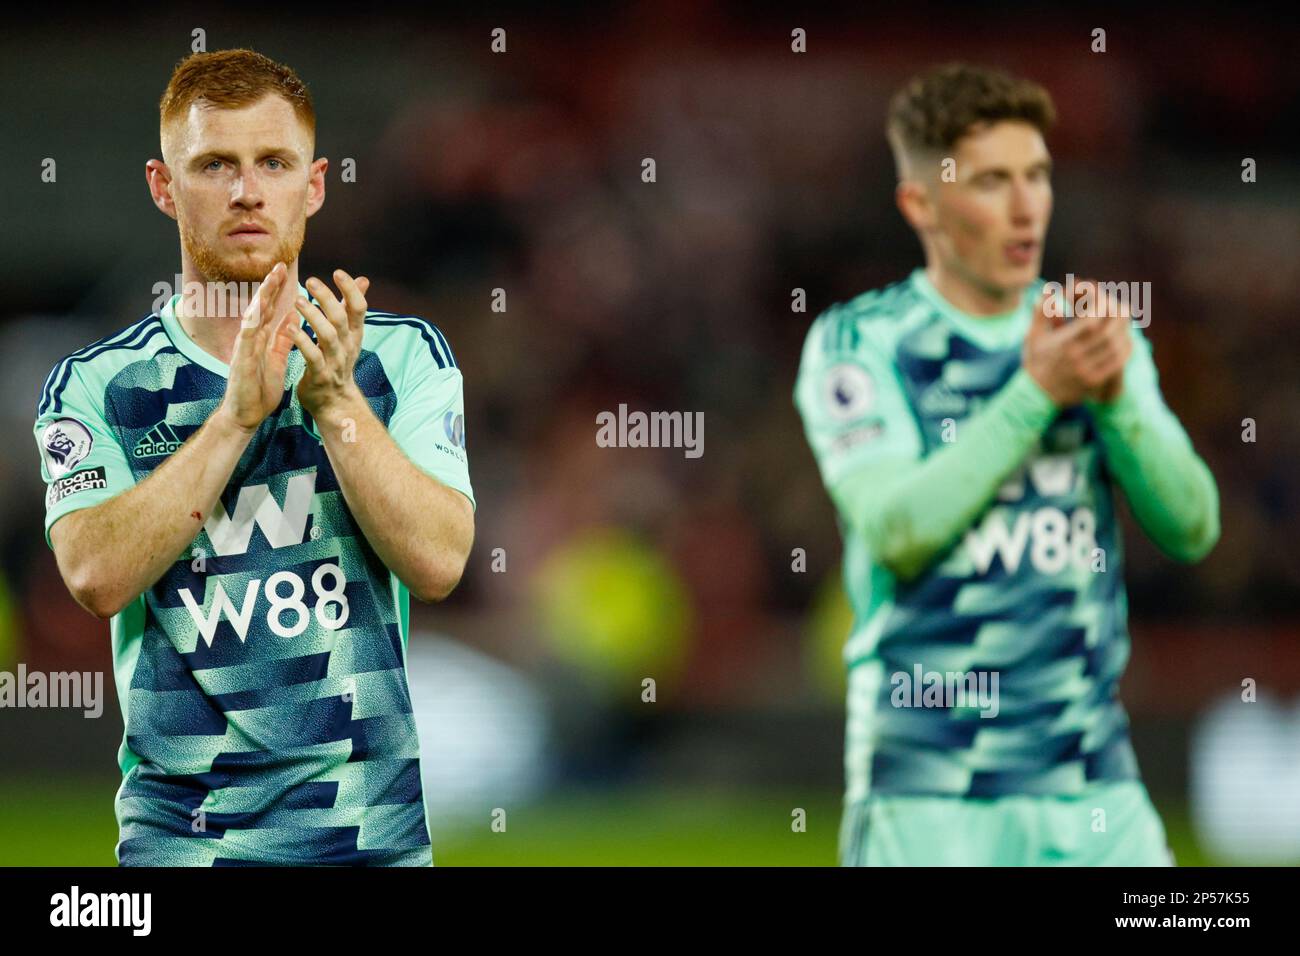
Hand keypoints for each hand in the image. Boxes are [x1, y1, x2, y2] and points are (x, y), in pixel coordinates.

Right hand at [217, 261, 297, 432]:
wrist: (245, 415)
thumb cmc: (259, 390)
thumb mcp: (276, 360)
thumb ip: (282, 340)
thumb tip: (292, 319)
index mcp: (261, 339)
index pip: (271, 309)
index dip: (279, 290)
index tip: (288, 271)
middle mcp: (251, 338)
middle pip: (262, 307)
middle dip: (271, 285)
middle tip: (281, 264)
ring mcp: (244, 347)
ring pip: (253, 315)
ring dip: (262, 296)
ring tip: (272, 278)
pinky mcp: (240, 359)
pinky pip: (247, 337)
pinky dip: (253, 322)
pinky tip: (259, 309)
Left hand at [286, 270, 370, 416]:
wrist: (335, 402)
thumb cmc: (338, 362)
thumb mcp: (350, 335)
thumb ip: (352, 308)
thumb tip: (364, 280)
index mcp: (354, 334)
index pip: (359, 308)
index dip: (351, 290)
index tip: (338, 273)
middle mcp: (347, 346)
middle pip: (341, 318)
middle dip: (326, 298)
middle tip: (310, 281)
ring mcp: (335, 361)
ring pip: (328, 335)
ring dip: (313, 316)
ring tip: (298, 300)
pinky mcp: (320, 375)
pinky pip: (313, 356)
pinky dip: (302, 341)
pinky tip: (290, 327)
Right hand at [1023, 280, 1131, 407]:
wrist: (1036, 395)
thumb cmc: (1035, 361)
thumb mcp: (1033, 336)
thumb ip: (1041, 313)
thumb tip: (1048, 291)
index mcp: (1063, 343)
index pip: (1091, 321)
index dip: (1101, 308)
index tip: (1102, 300)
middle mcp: (1076, 357)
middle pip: (1108, 332)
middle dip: (1117, 317)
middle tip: (1120, 308)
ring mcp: (1087, 370)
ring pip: (1116, 347)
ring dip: (1124, 332)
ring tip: (1123, 323)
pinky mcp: (1094, 381)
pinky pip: (1117, 363)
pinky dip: (1125, 349)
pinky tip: (1124, 341)